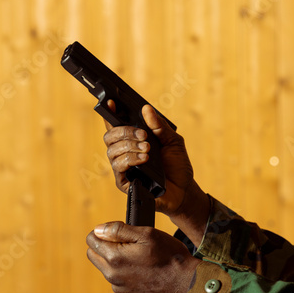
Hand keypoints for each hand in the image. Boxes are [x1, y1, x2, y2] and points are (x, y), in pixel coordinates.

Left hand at [86, 222, 199, 292]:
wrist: (185, 282)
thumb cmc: (169, 256)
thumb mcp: (146, 234)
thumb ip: (118, 230)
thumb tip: (99, 229)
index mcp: (114, 258)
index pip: (91, 239)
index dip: (103, 231)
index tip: (118, 231)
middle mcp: (112, 275)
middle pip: (93, 254)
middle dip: (104, 245)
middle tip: (127, 241)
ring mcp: (119, 286)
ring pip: (106, 267)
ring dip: (115, 259)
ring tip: (139, 255)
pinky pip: (118, 278)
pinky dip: (124, 271)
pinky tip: (142, 267)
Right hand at [102, 103, 206, 224]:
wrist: (184, 189)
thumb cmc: (177, 165)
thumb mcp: (173, 141)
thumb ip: (159, 126)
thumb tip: (146, 108)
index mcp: (133, 140)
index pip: (115, 125)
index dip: (110, 113)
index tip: (112, 103)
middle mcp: (124, 152)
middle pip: (109, 136)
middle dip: (125, 132)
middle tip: (143, 135)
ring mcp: (122, 168)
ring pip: (112, 151)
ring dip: (130, 146)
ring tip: (147, 149)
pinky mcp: (123, 182)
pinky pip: (118, 166)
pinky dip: (130, 159)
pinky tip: (144, 160)